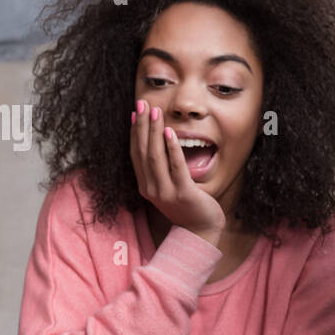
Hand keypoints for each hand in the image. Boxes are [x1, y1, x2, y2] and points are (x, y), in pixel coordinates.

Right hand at [129, 100, 225, 241]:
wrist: (200, 231)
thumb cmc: (187, 206)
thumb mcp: (169, 186)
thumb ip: (161, 169)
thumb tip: (159, 141)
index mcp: (145, 186)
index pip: (136, 153)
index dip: (134, 132)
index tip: (135, 111)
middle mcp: (151, 189)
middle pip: (143, 151)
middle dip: (142, 126)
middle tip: (143, 103)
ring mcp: (166, 193)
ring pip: (155, 157)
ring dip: (154, 132)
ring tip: (155, 112)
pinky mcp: (183, 194)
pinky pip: (176, 167)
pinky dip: (172, 148)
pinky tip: (171, 132)